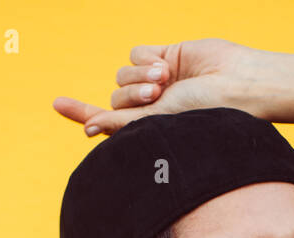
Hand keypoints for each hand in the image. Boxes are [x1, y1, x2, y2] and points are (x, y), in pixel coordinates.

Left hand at [52, 38, 268, 136]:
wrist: (236, 84)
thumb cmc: (202, 113)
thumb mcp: (157, 122)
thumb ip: (121, 124)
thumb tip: (88, 128)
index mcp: (146, 128)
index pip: (104, 119)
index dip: (81, 110)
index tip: (56, 103)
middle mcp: (150, 106)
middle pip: (114, 95)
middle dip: (130, 94)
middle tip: (156, 95)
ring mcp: (158, 81)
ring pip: (123, 73)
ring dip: (138, 76)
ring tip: (165, 81)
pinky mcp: (165, 56)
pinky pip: (136, 52)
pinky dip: (146, 59)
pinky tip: (167, 65)